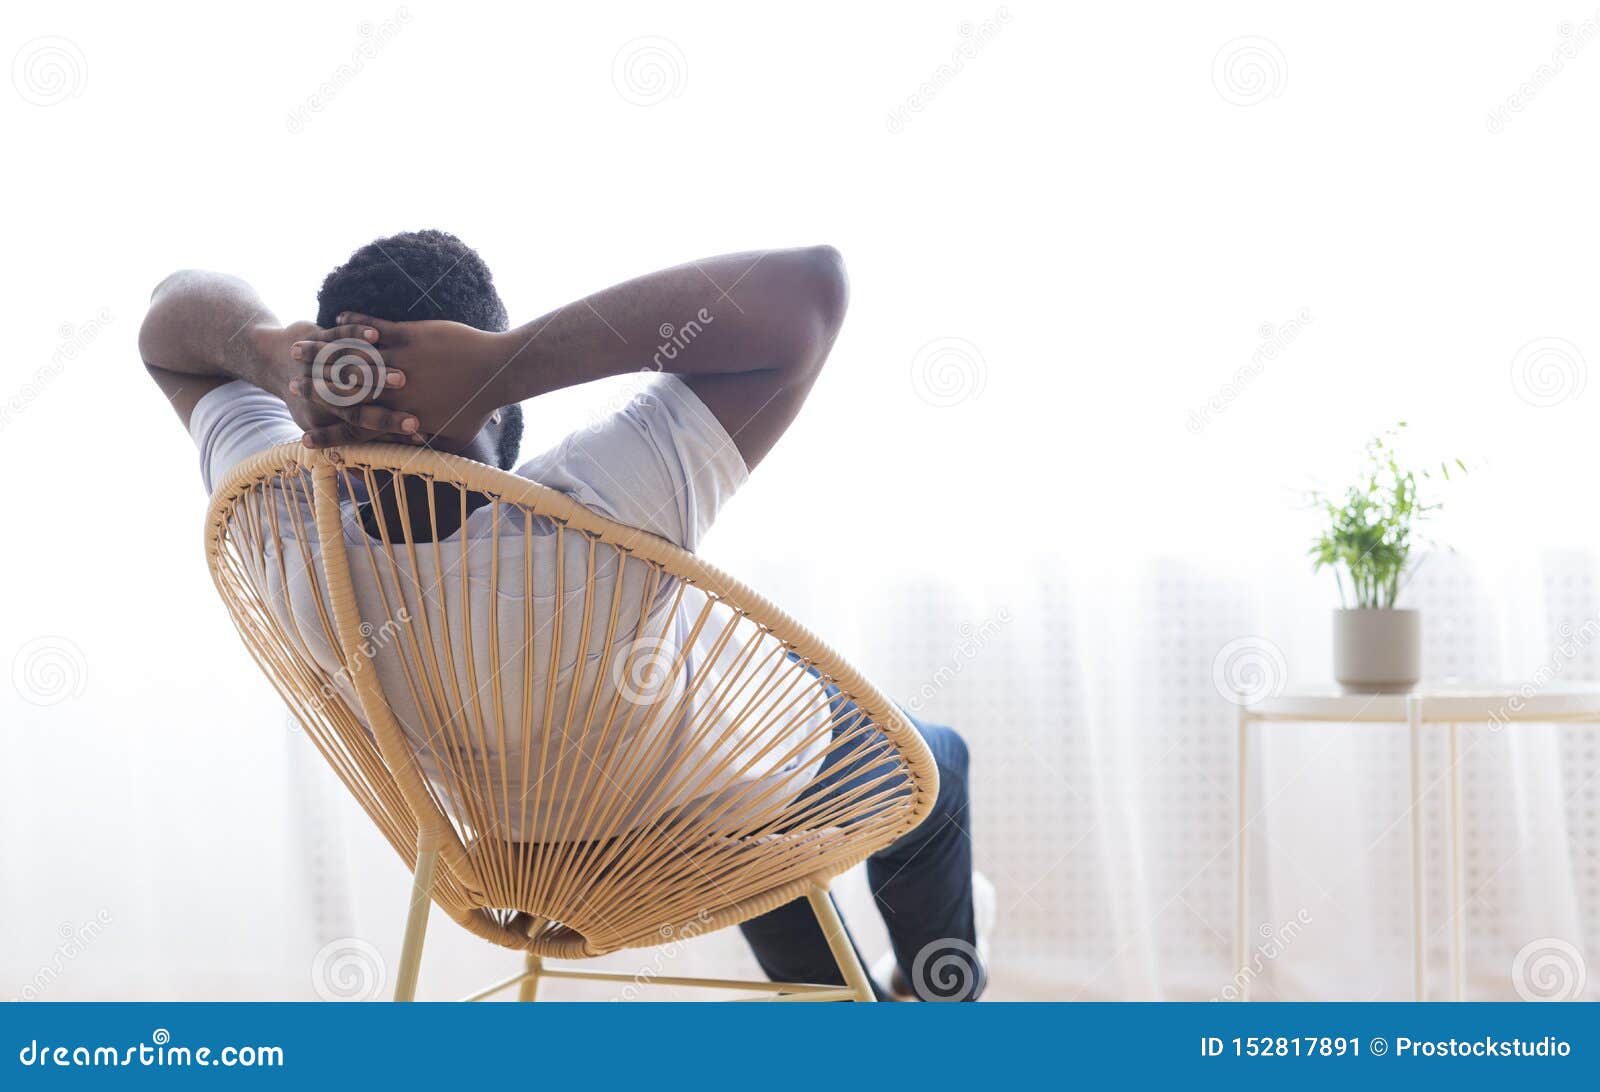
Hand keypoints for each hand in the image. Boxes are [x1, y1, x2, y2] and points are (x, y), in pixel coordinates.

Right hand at [290, 313, 513, 451]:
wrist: (498, 370)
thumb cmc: (480, 406)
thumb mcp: (455, 437)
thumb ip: (431, 446)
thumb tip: (415, 459)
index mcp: (402, 417)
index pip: (356, 432)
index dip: (329, 438)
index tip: (305, 441)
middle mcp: (395, 391)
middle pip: (343, 393)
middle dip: (311, 390)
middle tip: (287, 388)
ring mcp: (400, 360)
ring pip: (351, 357)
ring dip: (321, 352)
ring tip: (298, 349)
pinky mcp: (409, 335)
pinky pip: (373, 327)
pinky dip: (354, 322)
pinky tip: (337, 318)